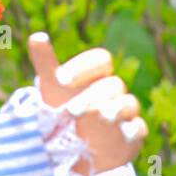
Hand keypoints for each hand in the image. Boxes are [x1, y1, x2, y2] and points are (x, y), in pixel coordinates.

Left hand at [27, 32, 147, 175]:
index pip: (100, 59)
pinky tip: (123, 134)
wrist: (72, 140)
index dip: (83, 66)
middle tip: (70, 110)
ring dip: (114, 110)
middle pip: (112, 85)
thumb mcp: (51, 85)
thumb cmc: (62, 104)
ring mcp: (125, 112)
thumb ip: (44, 60)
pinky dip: (132, 131)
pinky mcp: (131, 135)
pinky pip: (138, 129)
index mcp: (95, 74)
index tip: (61, 79)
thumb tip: (37, 35)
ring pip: (128, 104)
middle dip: (91, 96)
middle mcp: (113, 90)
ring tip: (99, 116)